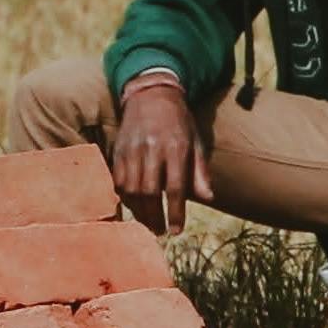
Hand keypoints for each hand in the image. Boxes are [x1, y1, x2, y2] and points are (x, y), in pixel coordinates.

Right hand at [112, 78, 206, 236]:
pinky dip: (125, 197)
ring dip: (138, 211)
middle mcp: (151, 148)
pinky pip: (118, 180)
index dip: (175, 212)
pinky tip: (133, 206)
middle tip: (159, 232)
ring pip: (131, 188)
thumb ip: (200, 171)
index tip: (176, 231)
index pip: (174, 187)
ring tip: (147, 223)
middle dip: (154, 216)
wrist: (151, 94)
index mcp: (175, 147)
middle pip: (149, 191)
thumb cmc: (179, 122)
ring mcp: (132, 149)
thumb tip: (209, 198)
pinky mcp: (118, 150)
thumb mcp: (195, 142)